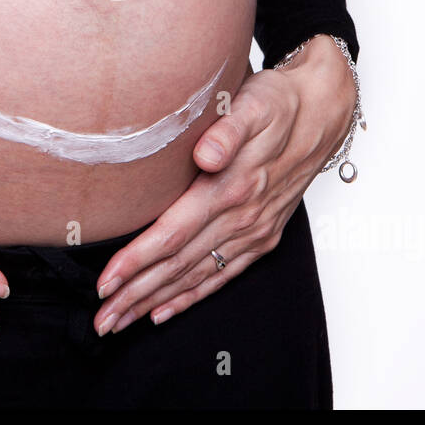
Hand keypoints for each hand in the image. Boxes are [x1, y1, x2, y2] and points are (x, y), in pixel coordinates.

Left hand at [92, 34, 355, 334]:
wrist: (322, 111)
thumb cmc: (278, 103)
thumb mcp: (253, 103)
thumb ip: (227, 130)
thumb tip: (206, 154)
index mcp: (231, 187)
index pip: (173, 233)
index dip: (137, 261)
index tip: (106, 282)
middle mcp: (242, 217)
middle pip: (179, 265)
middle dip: (136, 294)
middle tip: (102, 319)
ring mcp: (254, 231)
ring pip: (196, 276)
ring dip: (156, 302)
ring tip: (121, 321)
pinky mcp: (263, 237)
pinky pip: (223, 276)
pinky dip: (192, 296)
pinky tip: (165, 311)